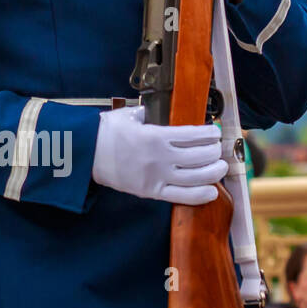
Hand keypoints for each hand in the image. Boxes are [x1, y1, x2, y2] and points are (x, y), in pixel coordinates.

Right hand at [91, 105, 227, 204]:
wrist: (86, 154)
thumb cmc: (105, 132)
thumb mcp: (128, 115)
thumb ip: (147, 114)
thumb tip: (159, 111)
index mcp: (155, 136)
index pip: (193, 135)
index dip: (209, 134)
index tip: (214, 133)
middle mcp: (160, 157)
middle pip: (200, 156)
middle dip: (215, 152)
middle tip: (217, 149)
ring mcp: (157, 176)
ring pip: (197, 177)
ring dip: (214, 172)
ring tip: (220, 167)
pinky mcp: (152, 191)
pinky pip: (182, 196)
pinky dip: (201, 195)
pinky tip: (212, 190)